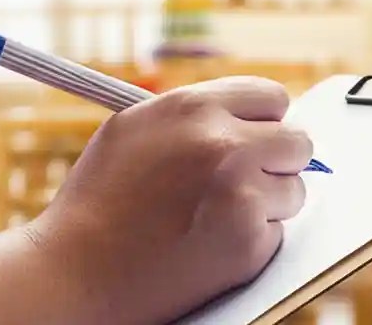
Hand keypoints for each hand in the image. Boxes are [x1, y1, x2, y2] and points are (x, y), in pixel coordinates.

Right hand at [28, 77, 312, 323]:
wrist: (74, 273)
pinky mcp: (249, 241)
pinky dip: (254, 241)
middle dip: (278, 162)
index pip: (273, 97)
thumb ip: (196, 115)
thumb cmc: (99, 202)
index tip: (260, 137)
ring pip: (294, 189)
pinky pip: (278, 232)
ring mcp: (241, 194)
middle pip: (297, 141)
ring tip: (215, 218)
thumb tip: (253, 115)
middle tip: (249, 180)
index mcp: (193, 108)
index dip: (267, 121)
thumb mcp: (135, 130)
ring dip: (269, 205)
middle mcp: (224, 144)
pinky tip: (211, 245)